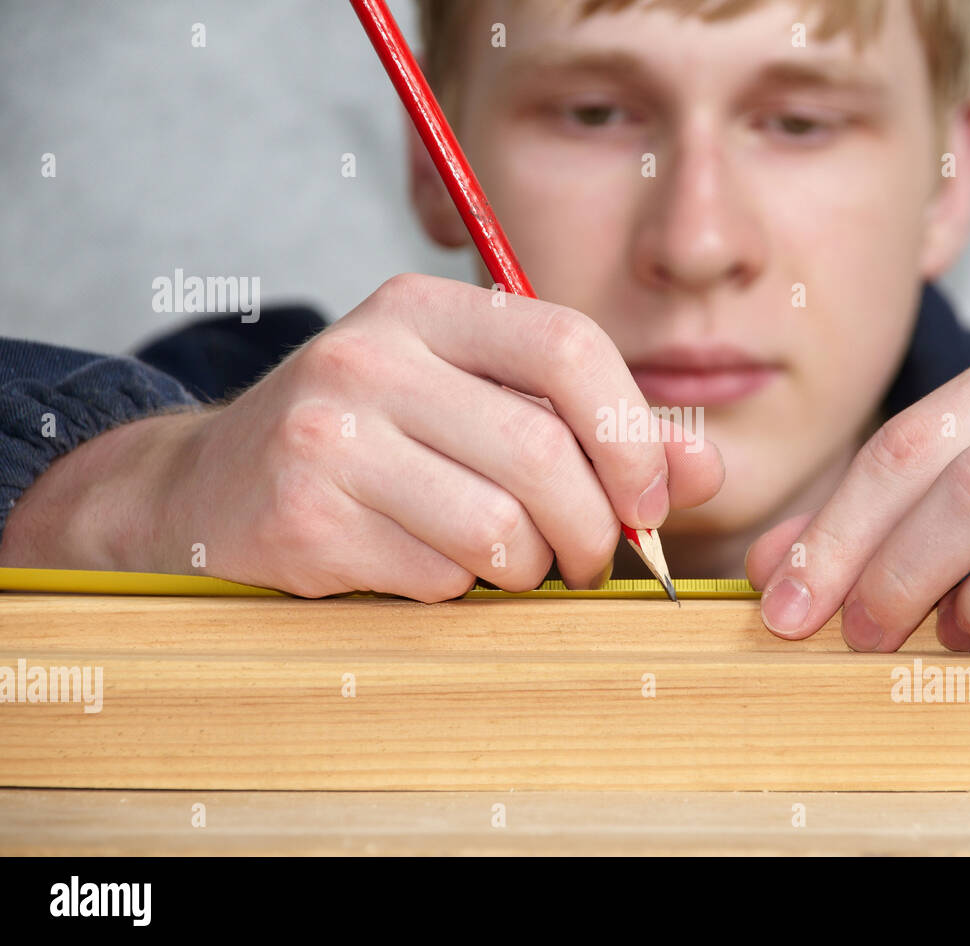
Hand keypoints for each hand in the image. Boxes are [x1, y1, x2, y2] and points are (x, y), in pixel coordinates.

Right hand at [2, 274, 723, 600]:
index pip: (569, 344)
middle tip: (587, 561)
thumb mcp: (476, 410)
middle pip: (544, 452)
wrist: (208, 491)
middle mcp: (371, 355)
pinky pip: (438, 575)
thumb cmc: (371, 448)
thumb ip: (595, 431)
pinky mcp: (303, 516)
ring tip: (505, 564)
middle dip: (592, 531)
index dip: (632, 434)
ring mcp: (328, 434)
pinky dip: (456, 590)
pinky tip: (425, 567)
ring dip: (525, 569)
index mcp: (426, 310)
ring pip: (498, 527)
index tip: (650, 502)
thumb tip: (703, 467)